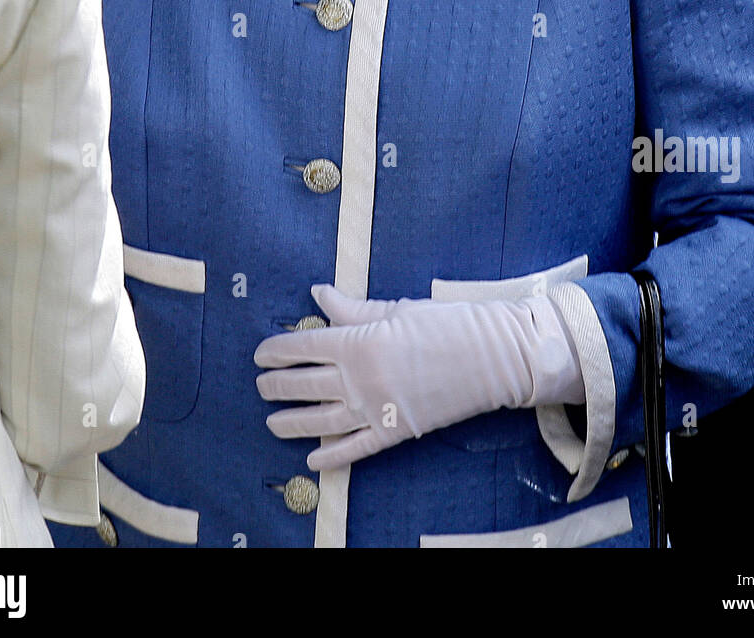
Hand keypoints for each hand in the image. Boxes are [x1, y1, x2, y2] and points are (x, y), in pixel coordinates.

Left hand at [254, 283, 582, 469]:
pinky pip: (355, 449)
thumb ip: (352, 308)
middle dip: (277, 386)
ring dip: (291, 423)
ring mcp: (377, 409)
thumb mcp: (396, 308)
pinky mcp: (396, 431)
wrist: (493, 355)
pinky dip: (331, 457)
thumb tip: (318, 294)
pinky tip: (312, 459)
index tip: (261, 354)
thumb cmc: (446, 323)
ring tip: (272, 423)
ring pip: (321, 421)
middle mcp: (361, 379)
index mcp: (360, 342)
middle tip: (261, 385)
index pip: (304, 347)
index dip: (277, 351)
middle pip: (305, 385)